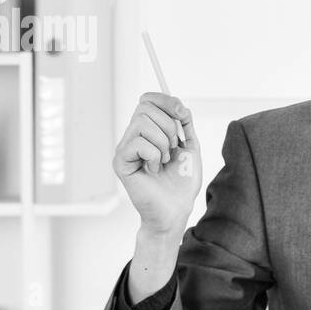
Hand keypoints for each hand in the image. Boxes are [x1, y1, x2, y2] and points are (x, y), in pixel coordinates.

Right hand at [113, 92, 201, 236]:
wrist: (177, 208)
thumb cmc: (182, 182)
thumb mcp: (190, 147)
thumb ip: (185, 124)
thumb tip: (179, 104)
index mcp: (148, 131)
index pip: (147, 100)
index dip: (165, 101)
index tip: (183, 114)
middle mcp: (133, 136)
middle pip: (145, 107)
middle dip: (169, 126)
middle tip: (173, 148)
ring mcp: (125, 149)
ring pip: (142, 122)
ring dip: (163, 143)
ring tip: (164, 162)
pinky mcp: (120, 162)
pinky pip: (138, 143)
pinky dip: (154, 155)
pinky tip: (154, 170)